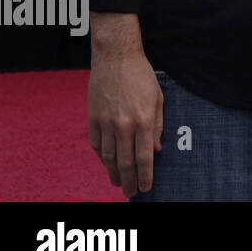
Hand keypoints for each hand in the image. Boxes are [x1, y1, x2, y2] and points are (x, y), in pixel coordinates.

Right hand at [88, 13, 162, 196]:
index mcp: (143, 120)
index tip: (146, 188)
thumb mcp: (159, 99)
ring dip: (113, 173)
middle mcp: (123, 125)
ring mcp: (105, 123)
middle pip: (124, 162)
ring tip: (119, 182)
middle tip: (131, 193)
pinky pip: (96, 144)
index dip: (145, 175)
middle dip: (129, 181)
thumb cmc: (142, 76)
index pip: (144, 157)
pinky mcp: (93, 119)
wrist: (116, 58)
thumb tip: (156, 150)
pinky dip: (101, 157)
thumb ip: (158, 126)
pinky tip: (106, 163)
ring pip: (107, 157)